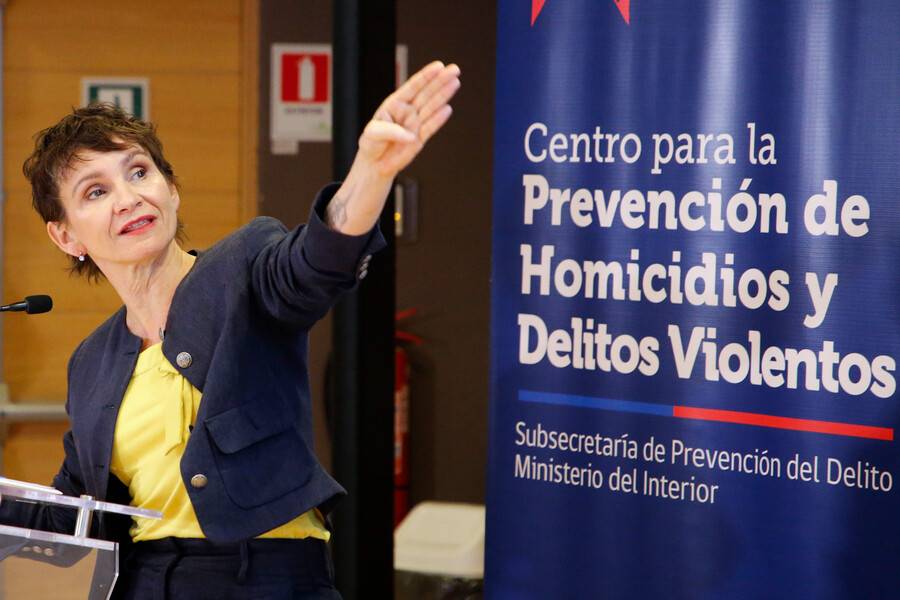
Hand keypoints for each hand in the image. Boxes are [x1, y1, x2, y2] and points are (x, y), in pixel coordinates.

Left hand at [357, 61, 461, 177]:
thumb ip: (390, 131)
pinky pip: (431, 127)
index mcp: (394, 104)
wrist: (374, 164)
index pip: (413, 87)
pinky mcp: (420, 139)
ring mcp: (415, 124)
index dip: (426, 76)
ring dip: (444, 95)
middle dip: (440, 81)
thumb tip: (410, 135)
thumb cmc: (371, 144)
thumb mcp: (372, 134)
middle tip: (455, 69)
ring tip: (455, 82)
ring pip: (432, 107)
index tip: (439, 66)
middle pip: (427, 93)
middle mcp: (407, 111)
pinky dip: (439, 119)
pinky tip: (447, 109)